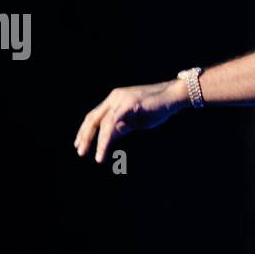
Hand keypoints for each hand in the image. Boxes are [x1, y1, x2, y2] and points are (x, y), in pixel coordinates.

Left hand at [74, 79, 188, 162]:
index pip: (95, 115)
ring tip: (94, 156)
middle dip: (84, 135)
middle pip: (93, 118)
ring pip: (101, 122)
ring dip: (94, 141)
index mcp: (115, 99)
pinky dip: (105, 139)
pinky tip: (103, 150)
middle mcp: (114, 97)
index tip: (80, 143)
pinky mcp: (127, 105)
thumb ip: (123, 126)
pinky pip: (111, 124)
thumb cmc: (158, 108)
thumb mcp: (137, 121)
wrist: (174, 96)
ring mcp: (120, 100)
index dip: (86, 130)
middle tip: (80, 151)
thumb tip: (109, 137)